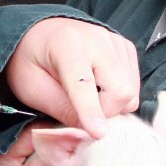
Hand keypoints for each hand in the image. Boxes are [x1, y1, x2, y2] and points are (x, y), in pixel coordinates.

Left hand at [4, 18, 140, 135]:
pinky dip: (119, 96)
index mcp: (66, 44)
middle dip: (105, 113)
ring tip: (88, 100)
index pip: (82, 83)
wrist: (40, 33)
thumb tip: (88, 131)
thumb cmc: (31, 61)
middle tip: (82, 115)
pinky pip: (134, 84)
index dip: (90, 110)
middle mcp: (97, 38)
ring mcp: (115, 42)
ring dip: (113, 106)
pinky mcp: (126, 48)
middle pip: (120, 90)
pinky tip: (99, 89)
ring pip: (131, 91)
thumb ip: (59, 108)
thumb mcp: (31, 87)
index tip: (98, 133)